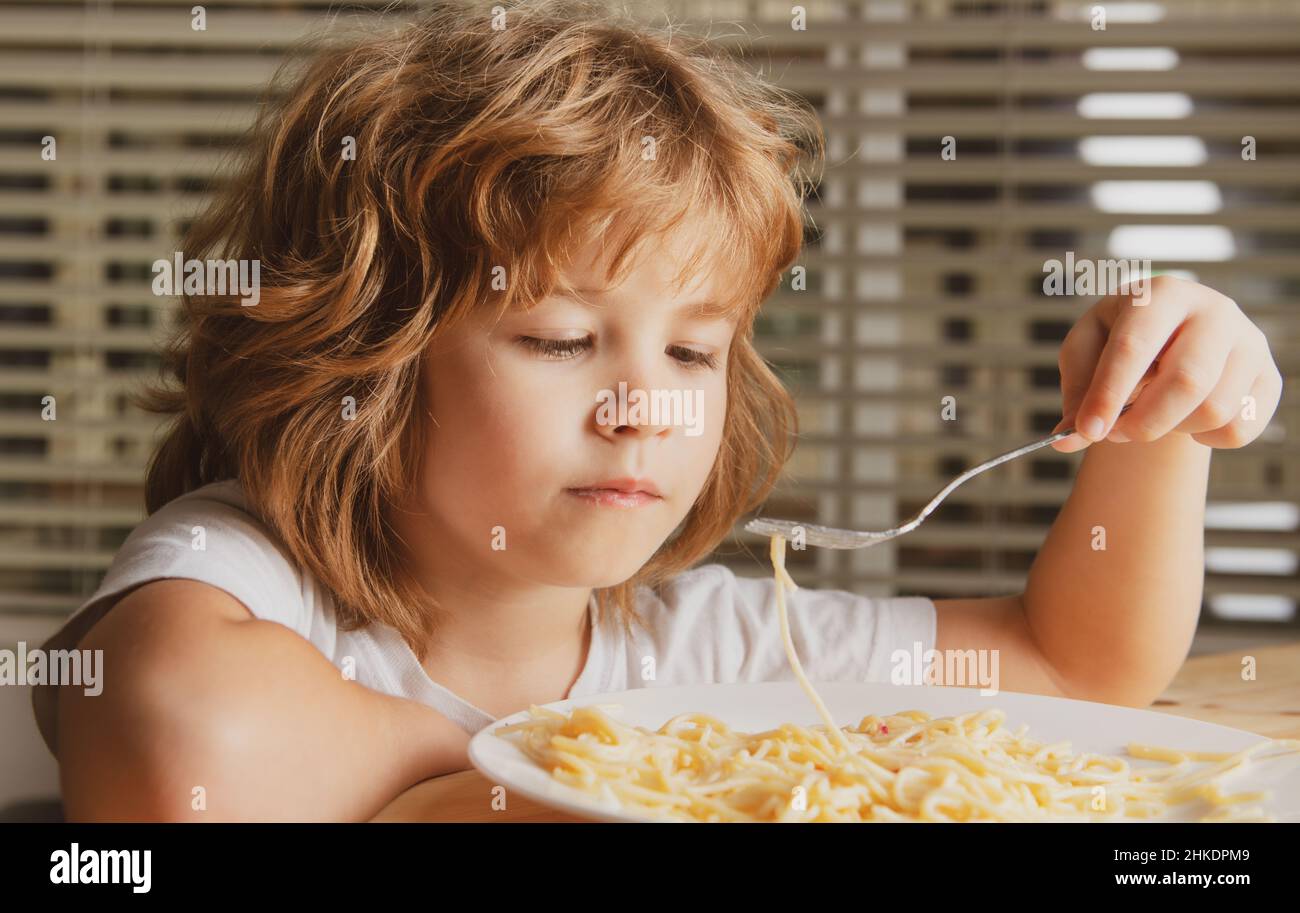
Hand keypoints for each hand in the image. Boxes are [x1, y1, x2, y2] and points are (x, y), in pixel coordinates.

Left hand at [1050, 276, 1282, 452]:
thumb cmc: (1121, 342)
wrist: (1173, 340)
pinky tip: (1187, 418)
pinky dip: (1204, 439)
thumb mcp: (1087, 353)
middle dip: (1143, 421)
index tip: (1087, 431)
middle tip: (1116, 434)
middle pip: (1187, 381)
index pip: (1134, 346)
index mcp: (1162, 294)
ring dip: (1171, 430)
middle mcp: (1215, 310)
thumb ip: (1077, 393)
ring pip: (1214, 411)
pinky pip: (1239, 430)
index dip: (1108, 394)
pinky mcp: (1269, 378)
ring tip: (1152, 415)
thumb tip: (1067, 438)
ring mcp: (1250, 343)